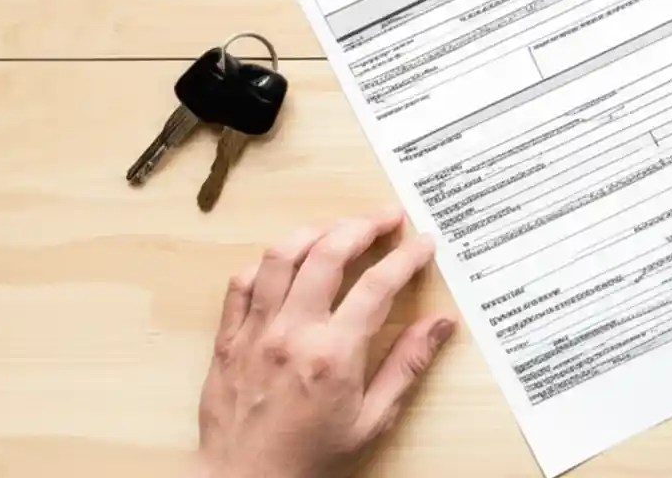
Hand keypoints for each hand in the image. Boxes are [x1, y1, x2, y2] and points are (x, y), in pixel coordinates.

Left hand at [194, 210, 456, 477]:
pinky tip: (288, 261)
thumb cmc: (311, 458)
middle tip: (386, 217)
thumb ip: (407, 366)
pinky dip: (267, 262)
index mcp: (333, 355)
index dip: (406, 257)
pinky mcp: (229, 338)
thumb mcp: (372, 421)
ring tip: (339, 227)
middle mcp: (292, 333)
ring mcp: (255, 332)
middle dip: (362, 225)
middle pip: (327, 254)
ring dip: (315, 232)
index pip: (377, 286)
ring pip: (281, 257)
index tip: (423, 242)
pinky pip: (242, 282)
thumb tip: (443, 324)